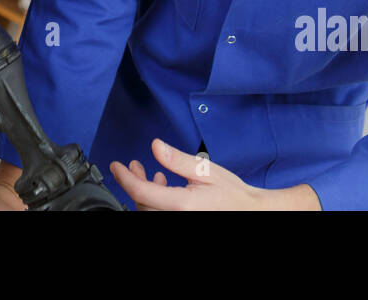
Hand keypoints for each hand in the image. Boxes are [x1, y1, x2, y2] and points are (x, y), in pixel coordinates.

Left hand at [109, 139, 321, 210]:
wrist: (251, 212)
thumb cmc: (232, 194)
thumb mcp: (206, 170)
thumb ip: (178, 160)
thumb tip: (156, 147)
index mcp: (182, 204)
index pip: (141, 192)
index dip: (125, 178)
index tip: (116, 166)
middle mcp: (177, 217)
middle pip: (141, 203)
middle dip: (134, 183)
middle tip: (133, 166)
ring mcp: (179, 221)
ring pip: (149, 210)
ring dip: (144, 192)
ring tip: (150, 173)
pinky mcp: (181, 221)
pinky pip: (159, 214)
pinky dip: (155, 200)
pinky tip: (163, 185)